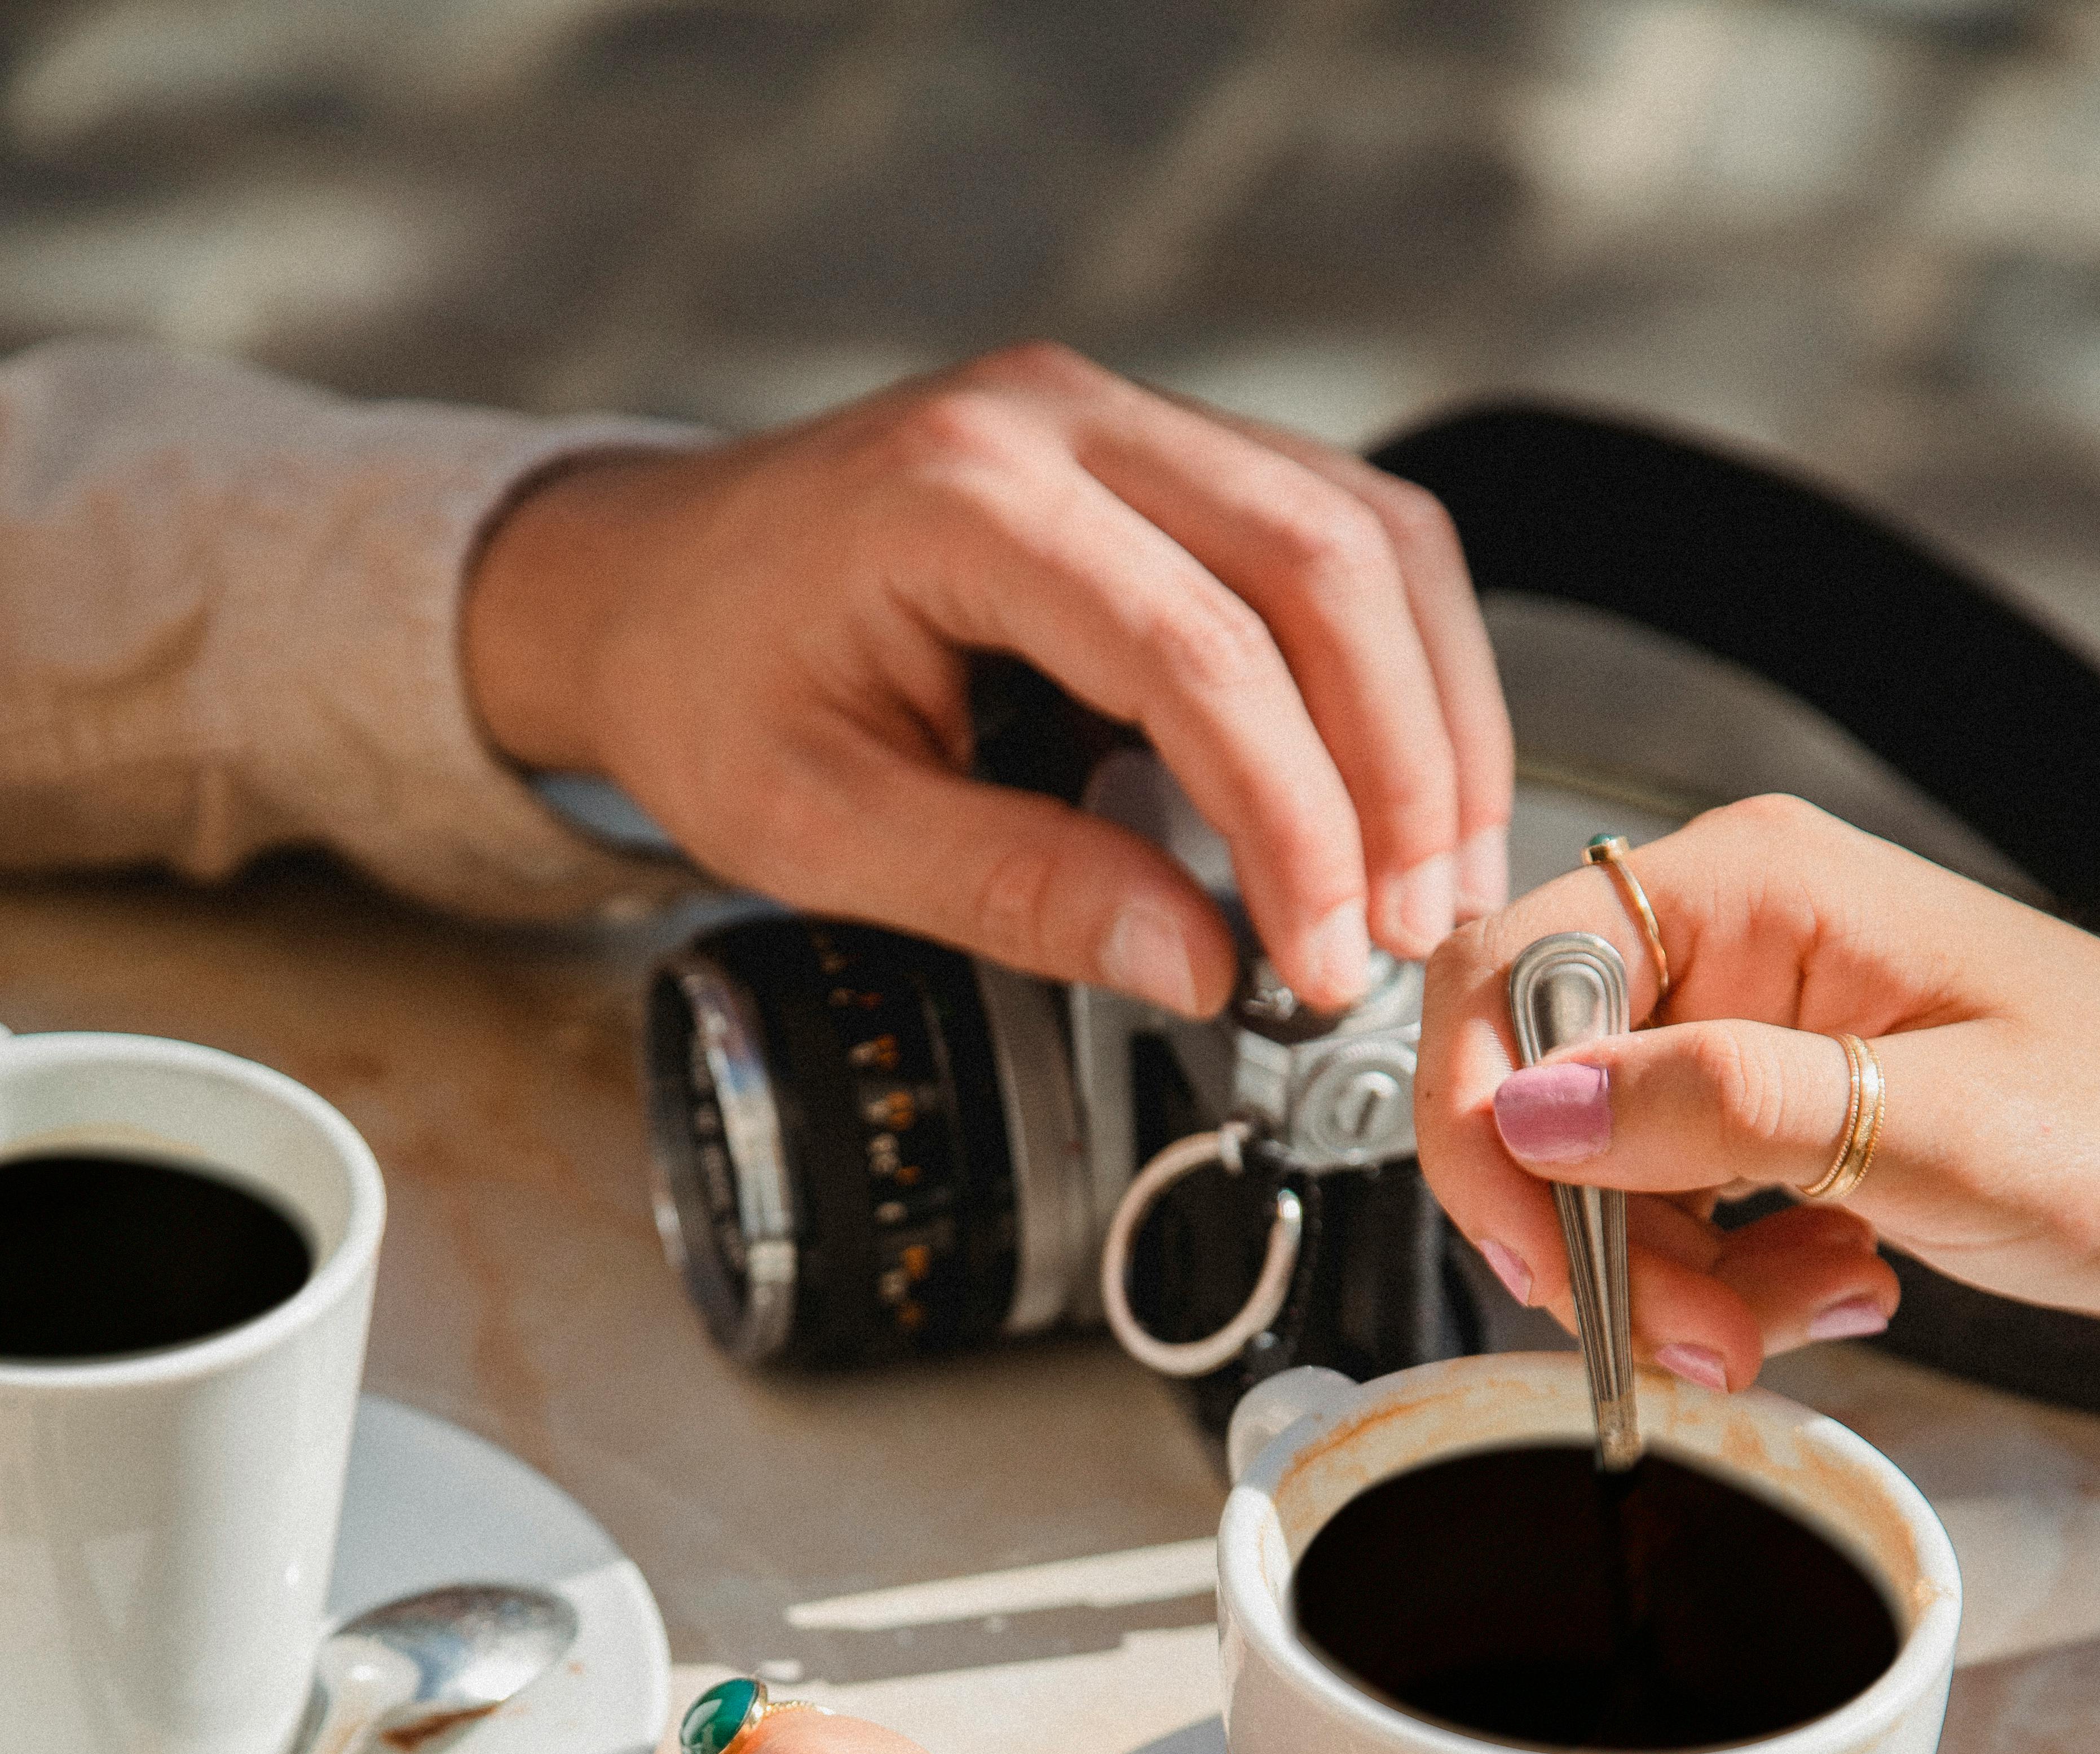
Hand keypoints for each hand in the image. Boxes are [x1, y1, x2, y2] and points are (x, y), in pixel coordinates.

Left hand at [464, 343, 1512, 1017]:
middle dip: (1400, 770)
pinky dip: (1399, 674)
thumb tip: (1199, 966)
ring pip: (1369, 536)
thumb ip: (1013, 891)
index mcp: (961, 496)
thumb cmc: (707, 685)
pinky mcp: (1171, 459)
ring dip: (1430, 718)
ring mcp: (1128, 420)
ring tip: (1432, 882)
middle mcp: (1066, 418)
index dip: (1295, 823)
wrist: (644, 580)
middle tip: (1411, 933)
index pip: (1200, 654)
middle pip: (1325, 564)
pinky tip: (1399, 793)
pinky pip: (1343, 537)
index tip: (1319, 962)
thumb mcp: (817, 828)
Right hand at [1416, 793, 2099, 1390]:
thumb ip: (1720, 1113)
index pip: (1513, 975)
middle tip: (1685, 1335)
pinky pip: (1670, 1207)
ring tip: (1799, 1311)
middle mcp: (1732, 939)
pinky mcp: (1769, 1106)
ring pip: (1598, 1171)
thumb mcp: (1930, 1130)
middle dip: (1591, 1237)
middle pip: (1537, 1087)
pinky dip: (1722, 1280)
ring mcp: (1746, 1024)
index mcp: (1756, 888)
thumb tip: (1529, 1115)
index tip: (1540, 1260)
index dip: (1489, 1126)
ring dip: (1669, 1279)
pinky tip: (1831, 1286)